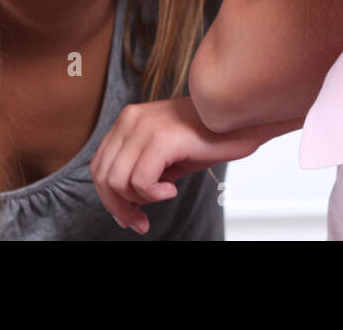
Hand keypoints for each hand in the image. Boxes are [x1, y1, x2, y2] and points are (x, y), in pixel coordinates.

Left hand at [89, 95, 301, 234]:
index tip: (127, 215)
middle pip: (103, 176)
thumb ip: (139, 171)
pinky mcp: (161, 138)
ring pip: (117, 181)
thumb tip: (120, 206)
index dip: (109, 197)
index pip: (99, 165)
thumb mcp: (165, 154)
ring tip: (163, 196)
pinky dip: (153, 195)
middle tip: (139, 223)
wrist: (243, 121)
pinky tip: (172, 189)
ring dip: (139, 201)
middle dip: (119, 207)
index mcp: (129, 119)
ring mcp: (145, 126)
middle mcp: (131, 119)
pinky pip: (140, 181)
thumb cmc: (210, 138)